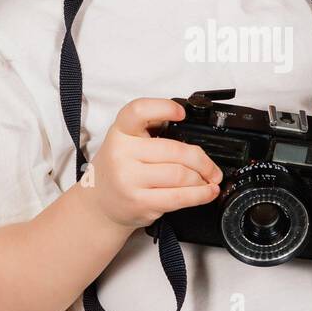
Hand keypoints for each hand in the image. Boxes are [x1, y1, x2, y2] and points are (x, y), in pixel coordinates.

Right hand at [84, 98, 223, 229]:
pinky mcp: (139, 202)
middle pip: (174, 150)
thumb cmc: (120, 168)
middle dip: (202, 160)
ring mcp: (129, 179)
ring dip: (203, 178)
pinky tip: (207, 192)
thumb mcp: (126, 140)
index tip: (182, 114)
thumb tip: (192, 132)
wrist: (99, 202)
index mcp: (121, 131)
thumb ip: (151, 129)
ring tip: (209, 180)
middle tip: (212, 167)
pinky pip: (178, 197)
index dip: (163, 108)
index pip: (139, 111)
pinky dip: (199, 195)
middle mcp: (121, 153)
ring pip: (180, 175)